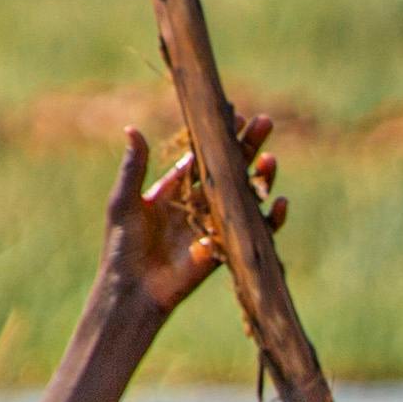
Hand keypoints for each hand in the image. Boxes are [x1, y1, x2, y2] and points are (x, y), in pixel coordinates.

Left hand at [104, 118, 268, 317]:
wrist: (134, 287)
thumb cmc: (123, 244)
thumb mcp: (124, 200)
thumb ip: (133, 166)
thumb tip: (131, 129)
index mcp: (176, 188)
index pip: (202, 154)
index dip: (218, 135)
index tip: (232, 114)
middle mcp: (199, 202)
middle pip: (230, 168)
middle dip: (248, 146)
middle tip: (264, 122)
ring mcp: (215, 223)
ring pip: (246, 194)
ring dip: (261, 176)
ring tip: (271, 158)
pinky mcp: (227, 246)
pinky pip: (255, 230)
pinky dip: (270, 219)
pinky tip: (279, 203)